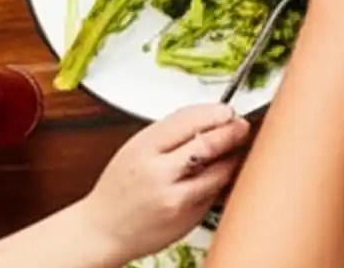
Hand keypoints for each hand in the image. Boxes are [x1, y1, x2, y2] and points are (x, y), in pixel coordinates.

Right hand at [76, 104, 250, 262]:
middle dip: (232, 131)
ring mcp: (175, 197)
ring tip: (236, 149)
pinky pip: (215, 192)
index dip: (215, 112)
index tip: (227, 111)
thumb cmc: (119, 190)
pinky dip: (223, 180)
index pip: (188, 120)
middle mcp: (158, 173)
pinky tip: (222, 173)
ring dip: (234, 156)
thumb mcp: (135, 150)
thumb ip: (169, 134)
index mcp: (142, 149)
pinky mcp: (188, 218)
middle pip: (208, 143)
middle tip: (241, 127)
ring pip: (219, 170)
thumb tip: (209, 117)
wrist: (102, 232)